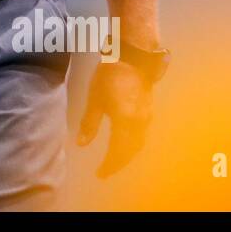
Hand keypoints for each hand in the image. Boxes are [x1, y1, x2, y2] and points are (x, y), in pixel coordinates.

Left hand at [76, 60, 153, 177]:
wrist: (134, 57)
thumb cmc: (110, 76)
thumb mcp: (95, 99)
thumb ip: (89, 123)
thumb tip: (81, 144)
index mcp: (125, 122)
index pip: (118, 151)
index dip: (109, 165)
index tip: (100, 174)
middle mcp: (140, 123)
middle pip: (130, 151)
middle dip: (118, 163)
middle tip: (106, 170)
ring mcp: (147, 118)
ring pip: (138, 144)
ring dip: (127, 155)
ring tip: (114, 160)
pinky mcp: (149, 111)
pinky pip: (142, 135)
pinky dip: (132, 145)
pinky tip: (125, 143)